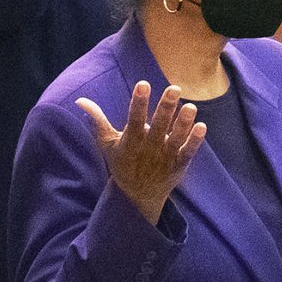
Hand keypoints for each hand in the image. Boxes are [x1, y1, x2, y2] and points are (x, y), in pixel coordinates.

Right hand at [76, 80, 205, 223]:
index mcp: (130, 141)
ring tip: (191, 107)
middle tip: (175, 88)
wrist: (137, 197)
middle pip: (158, 126)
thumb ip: (97, 120)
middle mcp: (149, 149)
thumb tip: (80, 100)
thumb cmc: (122, 163)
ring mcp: (165, 158)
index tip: (143, 83)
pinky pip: (187, 152)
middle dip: (166, 108)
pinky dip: (194, 141)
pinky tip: (201, 126)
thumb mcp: (107, 144)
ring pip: (175, 139)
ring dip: (183, 124)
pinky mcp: (178, 165)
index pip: (134, 119)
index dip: (138, 102)